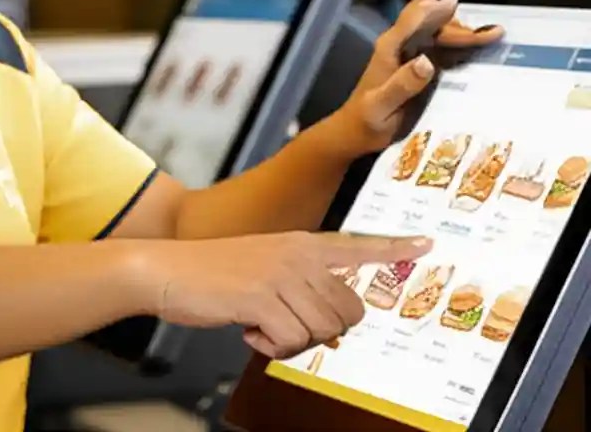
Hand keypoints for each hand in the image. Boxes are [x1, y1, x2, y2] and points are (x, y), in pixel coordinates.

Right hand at [147, 232, 431, 358]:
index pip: (357, 245)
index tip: (427, 243)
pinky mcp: (261, 297)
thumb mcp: (260, 267)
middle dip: (321, 329)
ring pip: (321, 330)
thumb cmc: (209, 275)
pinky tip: (246, 330)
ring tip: (259, 324)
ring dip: (290, 340)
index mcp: (299, 244)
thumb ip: (296, 285)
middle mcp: (297, 256)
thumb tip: (328, 325)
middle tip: (284, 325)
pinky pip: (290, 341)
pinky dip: (269, 347)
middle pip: (348, 311)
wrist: (163, 271)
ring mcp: (281, 275)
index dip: (395, 247)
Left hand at [328, 0, 503, 155]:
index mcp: (389, 50)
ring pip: (438, 33)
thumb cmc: (367, 120)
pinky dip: (458, 43)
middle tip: (493, 31)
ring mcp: (409, 55)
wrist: (356, 132)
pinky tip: (475, 42)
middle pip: (431, 26)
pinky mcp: (418, 67)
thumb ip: (402, 85)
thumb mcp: (381, 106)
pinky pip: (441, 47)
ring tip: (490, 34)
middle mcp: (399, 47)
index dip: (432, 8)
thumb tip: (426, 61)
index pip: (412, 23)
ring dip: (462, 32)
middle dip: (460, 26)